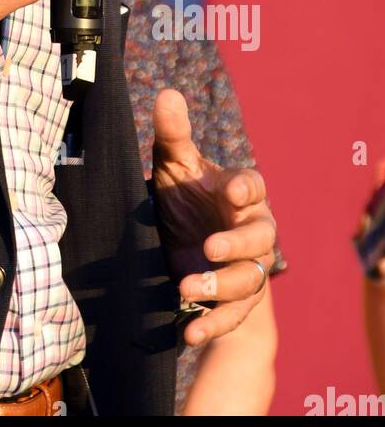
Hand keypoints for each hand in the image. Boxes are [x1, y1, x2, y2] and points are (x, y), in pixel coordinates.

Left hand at [151, 88, 275, 346]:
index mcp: (241, 191)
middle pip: (260, 239)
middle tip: (208, 247)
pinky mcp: (236, 302)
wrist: (189, 245)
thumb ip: (172, 134)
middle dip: (236, 246)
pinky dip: (212, 325)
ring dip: (219, 287)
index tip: (232, 191)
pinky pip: (233, 317)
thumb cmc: (186, 194)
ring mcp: (247, 267)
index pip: (255, 185)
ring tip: (185, 288)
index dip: (247, 188)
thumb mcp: (174, 164)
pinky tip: (188, 332)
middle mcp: (252, 230)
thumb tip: (166, 94)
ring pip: (248, 280)